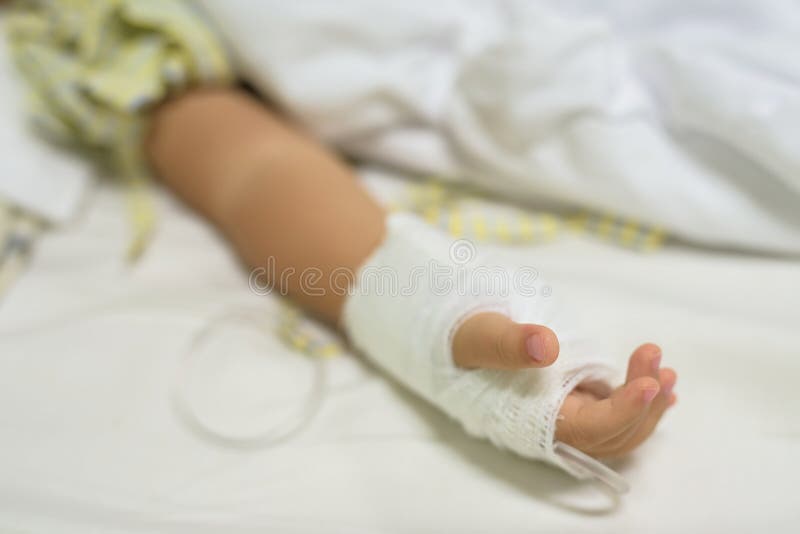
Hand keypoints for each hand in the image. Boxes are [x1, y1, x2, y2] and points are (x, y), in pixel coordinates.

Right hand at [452, 313, 676, 457]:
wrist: (458, 341)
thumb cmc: (466, 340)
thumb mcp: (482, 334)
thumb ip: (509, 343)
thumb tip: (545, 345)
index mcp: (532, 420)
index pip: (587, 431)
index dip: (622, 413)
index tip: (650, 384)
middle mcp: (555, 426)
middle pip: (612, 436)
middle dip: (642, 403)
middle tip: (654, 356)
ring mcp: (569, 413)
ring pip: (619, 428)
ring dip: (648, 403)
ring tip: (665, 369)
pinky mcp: (577, 399)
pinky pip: (616, 412)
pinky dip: (643, 400)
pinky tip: (661, 384)